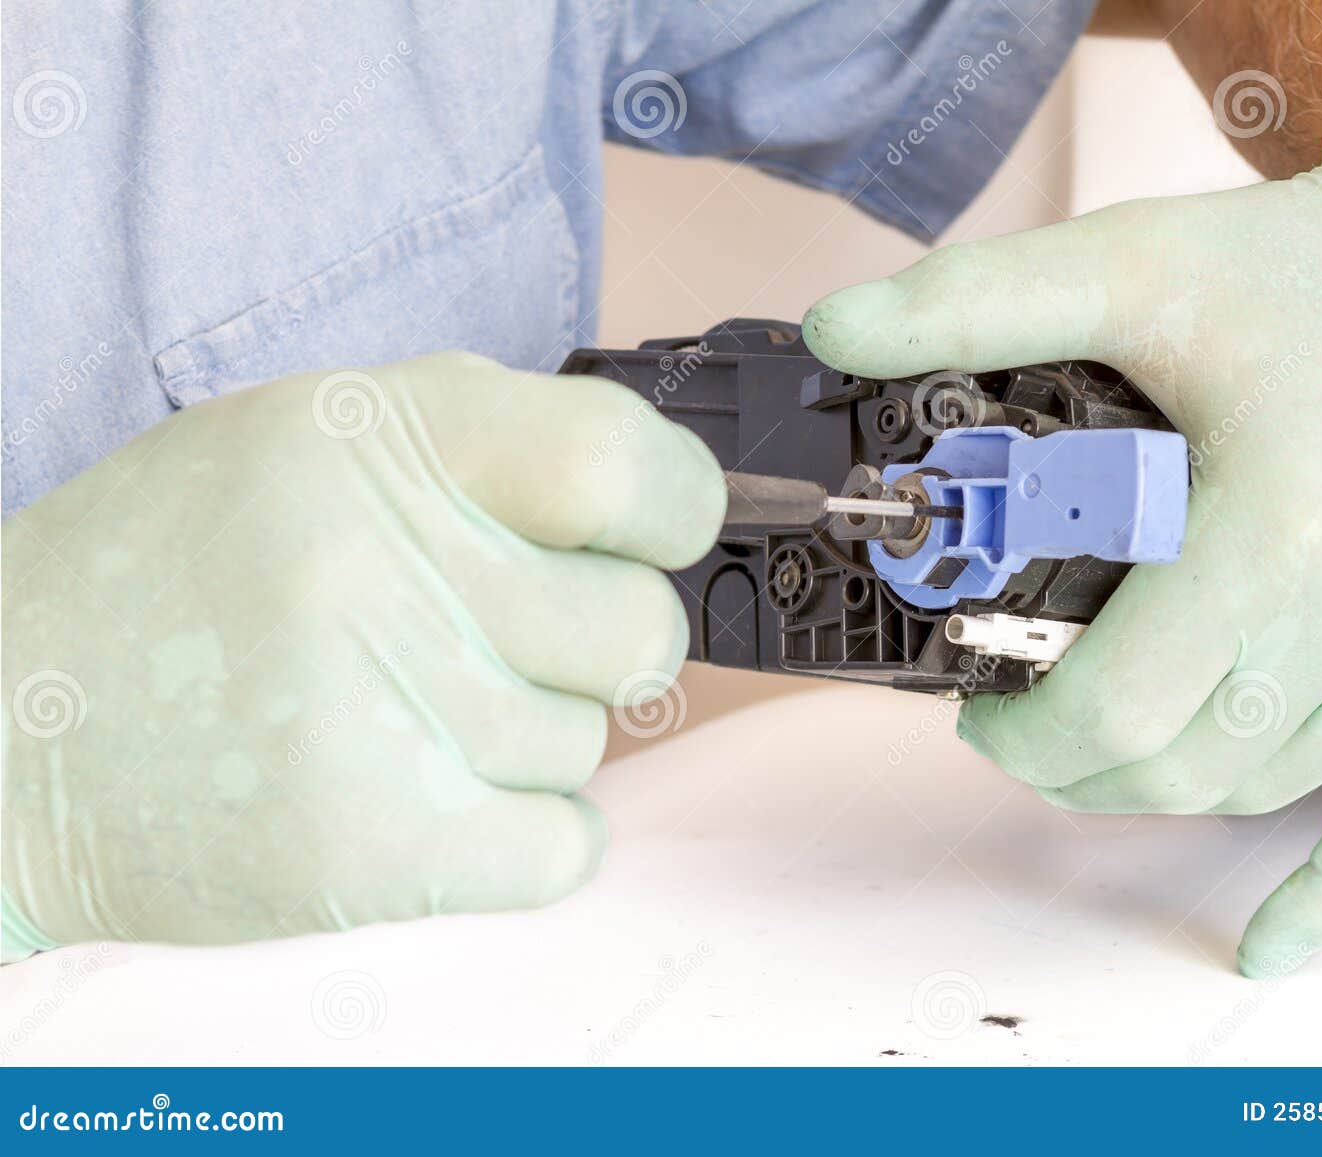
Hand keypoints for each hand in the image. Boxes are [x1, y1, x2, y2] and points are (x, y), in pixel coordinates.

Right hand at [2, 352, 724, 956]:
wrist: (7, 727)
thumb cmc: (176, 572)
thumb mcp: (310, 440)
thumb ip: (484, 450)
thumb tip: (657, 492)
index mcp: (375, 441)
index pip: (625, 467)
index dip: (673, 506)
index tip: (653, 531)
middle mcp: (380, 567)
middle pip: (638, 629)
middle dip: (594, 640)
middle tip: (494, 636)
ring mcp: (376, 716)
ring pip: (589, 744)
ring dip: (526, 736)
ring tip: (398, 710)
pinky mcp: (367, 850)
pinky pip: (565, 847)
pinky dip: (523, 833)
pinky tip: (430, 791)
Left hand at [803, 71, 1321, 974]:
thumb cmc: (1312, 268)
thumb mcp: (1133, 264)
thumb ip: (974, 307)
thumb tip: (833, 329)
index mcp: (1273, 537)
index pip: (1113, 708)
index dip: (1018, 731)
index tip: (970, 705)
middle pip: (1172, 767)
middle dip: (1065, 764)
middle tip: (1012, 719)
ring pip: (1254, 791)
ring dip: (1151, 790)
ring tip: (1093, 743)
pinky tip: (1264, 943)